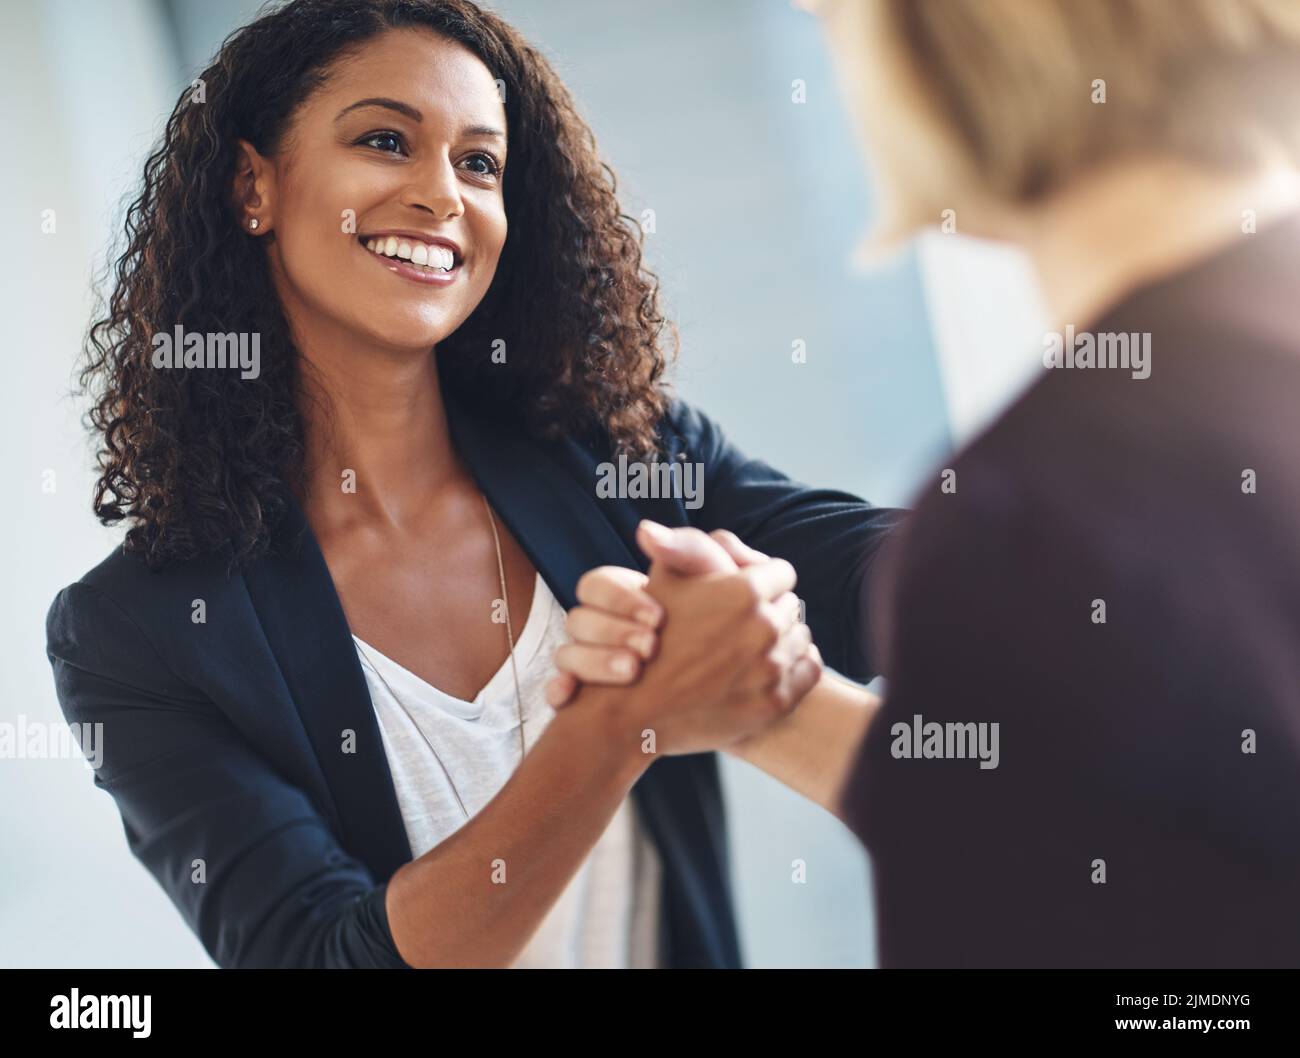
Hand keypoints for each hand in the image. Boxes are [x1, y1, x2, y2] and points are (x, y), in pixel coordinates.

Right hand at [550, 521, 822, 755]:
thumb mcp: (659, 583)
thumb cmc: (646, 640)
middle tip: (744, 624)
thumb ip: (676, 548)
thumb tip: (650, 528)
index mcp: (743, 591)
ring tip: (752, 648)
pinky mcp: (776, 701)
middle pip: (791, 606)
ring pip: (801, 638)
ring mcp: (772, 667)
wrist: (638, 711)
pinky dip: (796, 667)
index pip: (782, 573)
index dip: (762, 580)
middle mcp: (764, 627)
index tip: (745, 592)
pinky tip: (769, 669)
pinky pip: (809, 670)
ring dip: (783, 640)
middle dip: (771, 611)